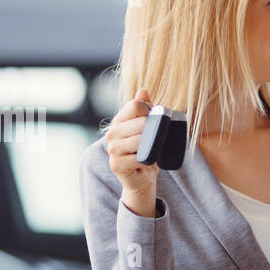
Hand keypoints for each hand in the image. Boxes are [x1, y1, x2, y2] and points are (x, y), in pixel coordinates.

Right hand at [105, 88, 158, 209]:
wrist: (141, 179)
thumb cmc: (145, 152)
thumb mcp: (146, 129)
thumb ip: (144, 109)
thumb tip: (143, 90)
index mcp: (118, 121)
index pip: (134, 106)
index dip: (149, 111)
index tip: (155, 121)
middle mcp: (111, 134)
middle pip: (140, 122)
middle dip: (154, 130)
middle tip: (158, 139)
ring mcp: (112, 150)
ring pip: (140, 141)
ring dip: (152, 146)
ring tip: (153, 151)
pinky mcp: (116, 165)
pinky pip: (139, 159)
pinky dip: (148, 161)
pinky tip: (147, 162)